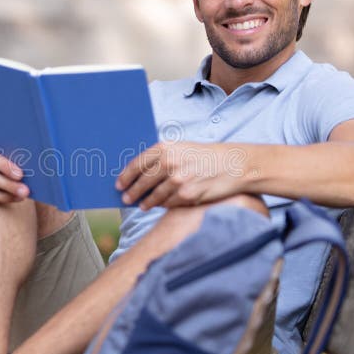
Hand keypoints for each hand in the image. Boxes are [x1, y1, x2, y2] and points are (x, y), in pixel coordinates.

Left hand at [115, 141, 248, 209]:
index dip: (125, 175)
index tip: (118, 183)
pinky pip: (169, 203)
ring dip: (146, 202)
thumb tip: (141, 173)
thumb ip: (163, 157)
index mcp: (166, 147)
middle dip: (132, 191)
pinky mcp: (187, 195)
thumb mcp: (183, 148)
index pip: (137, 164)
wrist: (235, 164)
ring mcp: (178, 179)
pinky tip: (160, 206)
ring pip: (154, 195)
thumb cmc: (207, 156)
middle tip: (125, 198)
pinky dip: (163, 205)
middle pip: (142, 181)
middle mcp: (169, 162)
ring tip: (142, 205)